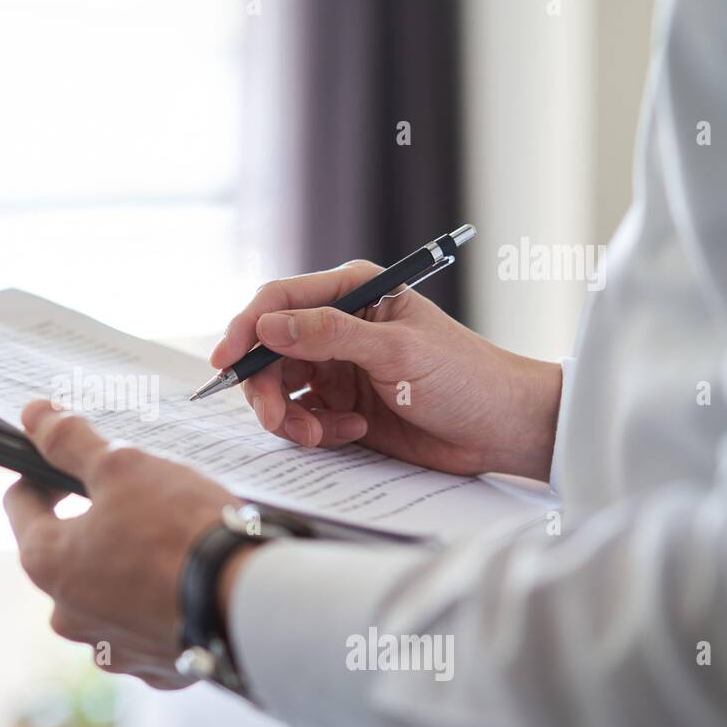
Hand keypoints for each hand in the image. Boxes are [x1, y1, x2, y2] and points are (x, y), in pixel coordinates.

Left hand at [3, 400, 237, 688]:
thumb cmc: (181, 531)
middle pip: (66, 552)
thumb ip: (71, 441)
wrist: (250, 603)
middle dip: (94, 521)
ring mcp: (110, 646)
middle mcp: (67, 615)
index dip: (42, 472)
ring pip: (106, 592)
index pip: (20, 504)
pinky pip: (146, 625)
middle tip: (137, 499)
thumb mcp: (122, 467)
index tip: (71, 463)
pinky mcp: (154, 667)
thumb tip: (33, 416)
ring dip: (126, 565)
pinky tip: (189, 581)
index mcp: (47, 564)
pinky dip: (160, 602)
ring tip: (171, 541)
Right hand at [211, 261, 562, 479]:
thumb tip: (268, 327)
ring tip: (322, 433)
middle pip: (269, 351)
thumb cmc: (465, 377)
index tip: (227, 362)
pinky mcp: (340, 405)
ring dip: (291, 416)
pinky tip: (352, 431)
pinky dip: (315, 431)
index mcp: (353, 292)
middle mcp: (338, 326)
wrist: (500, 429)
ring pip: (279, 389)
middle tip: (278, 419)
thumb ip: (329, 335)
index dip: (246, 329)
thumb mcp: (396, 351)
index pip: (279, 301)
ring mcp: (337, 367)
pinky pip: (301, 417)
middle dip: (267, 388)